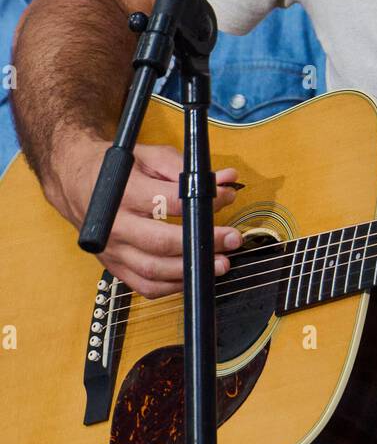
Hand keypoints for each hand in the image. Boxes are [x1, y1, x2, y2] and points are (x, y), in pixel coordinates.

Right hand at [54, 134, 243, 298]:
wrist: (77, 184)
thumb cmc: (117, 169)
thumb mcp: (149, 156)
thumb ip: (188, 168)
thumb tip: (227, 179)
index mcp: (121, 192)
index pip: (167, 201)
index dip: (202, 201)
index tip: (226, 197)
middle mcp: (113, 225)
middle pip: (160, 242)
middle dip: (200, 243)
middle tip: (231, 239)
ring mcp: (112, 251)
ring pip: (152, 271)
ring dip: (190, 271)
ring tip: (220, 263)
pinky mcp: (114, 267)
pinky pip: (144, 287)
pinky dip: (172, 287)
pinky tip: (194, 276)